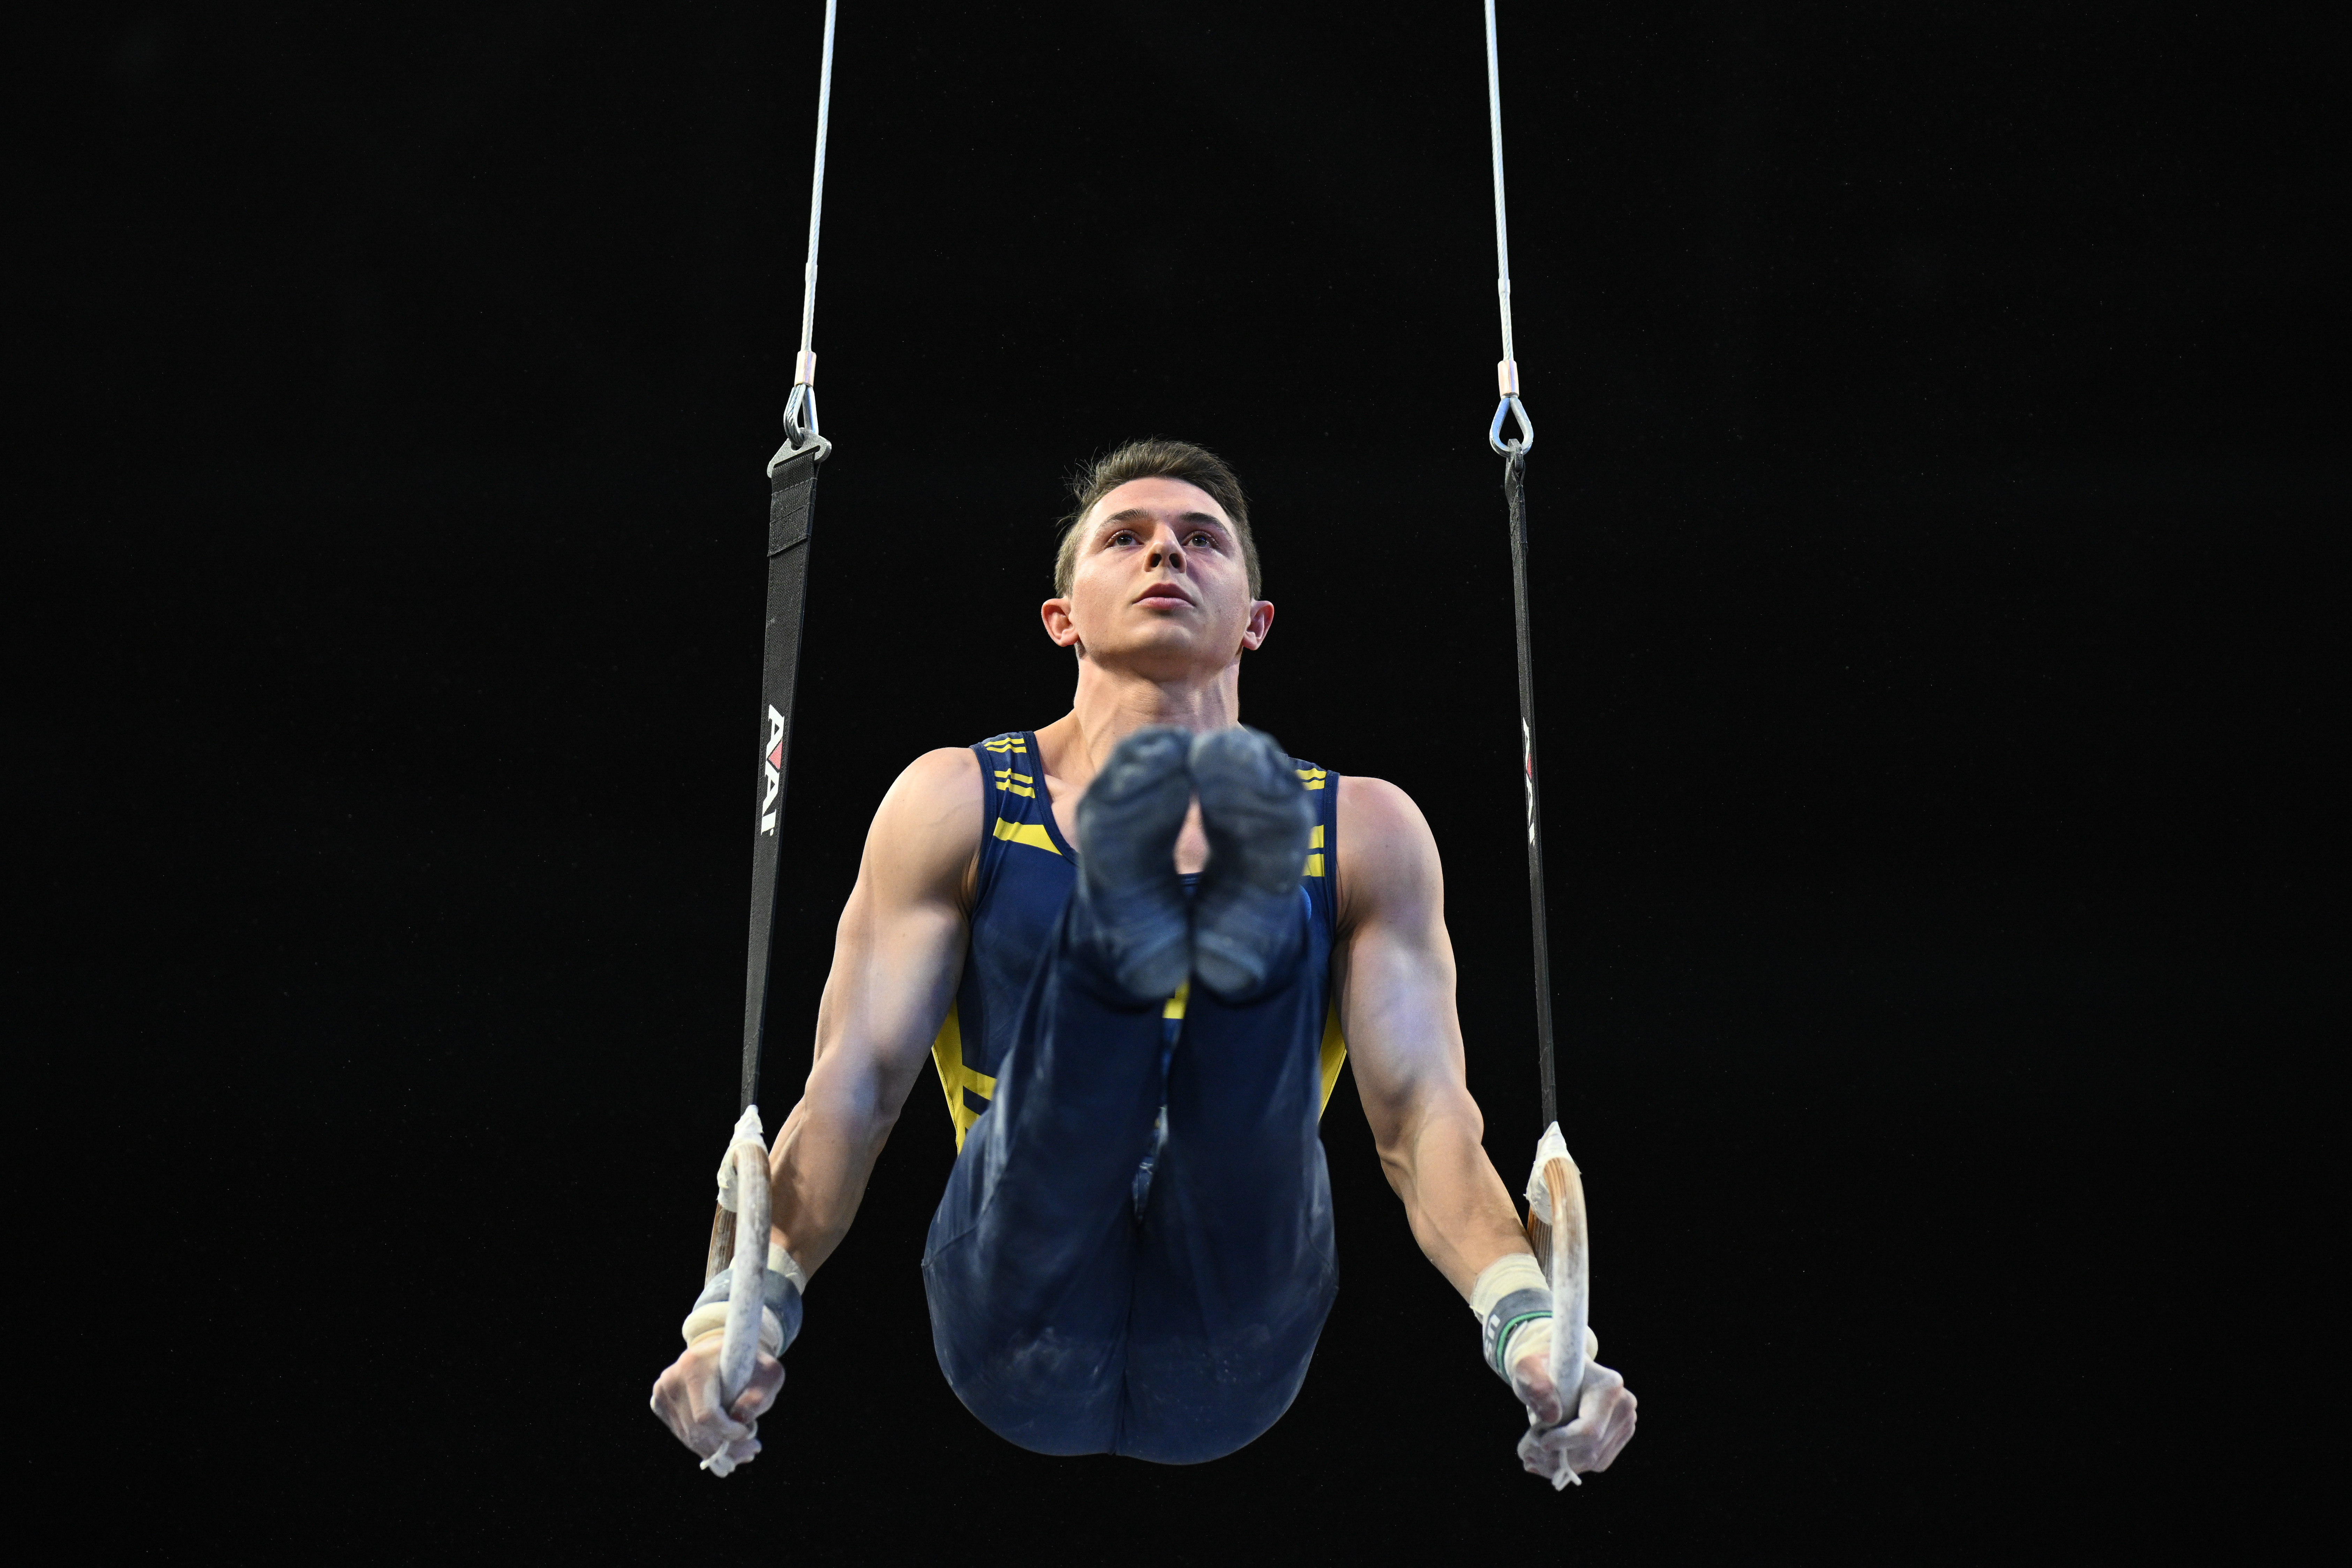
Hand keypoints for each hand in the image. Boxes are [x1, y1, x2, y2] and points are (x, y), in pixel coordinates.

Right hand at [649, 1335, 785, 1470]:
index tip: (749, 1432)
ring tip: (741, 1449)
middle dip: (725, 1446)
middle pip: (696, 1430)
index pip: (706, 1414)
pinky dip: (702, 1442)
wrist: (721, 1352)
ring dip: (715, 1449)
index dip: (728, 1432)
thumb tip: (741, 1420)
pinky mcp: (660, 1403)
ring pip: (688, 1437)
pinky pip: (682, 1433)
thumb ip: (760, 1396)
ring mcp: (662, 1391)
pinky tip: (722, 1439)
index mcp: (695, 1365)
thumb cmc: (748, 1363)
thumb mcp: (767, 1372)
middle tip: (749, 1451)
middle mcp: (672, 1378)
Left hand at [1509, 1346, 1636, 1488]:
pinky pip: (1596, 1462)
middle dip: (1555, 1458)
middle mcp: (1624, 1406)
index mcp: (1608, 1385)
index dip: (1563, 1442)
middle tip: (1526, 1456)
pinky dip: (1570, 1466)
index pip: (1590, 1428)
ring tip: (1531, 1459)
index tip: (1539, 1443)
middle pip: (1591, 1450)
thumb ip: (1535, 1386)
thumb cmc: (1543, 1368)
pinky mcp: (1619, 1437)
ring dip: (1559, 1466)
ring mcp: (1624, 1423)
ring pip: (1592, 1461)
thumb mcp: (1529, 1369)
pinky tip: (1546, 1460)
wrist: (1559, 1371)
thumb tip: (1551, 1417)